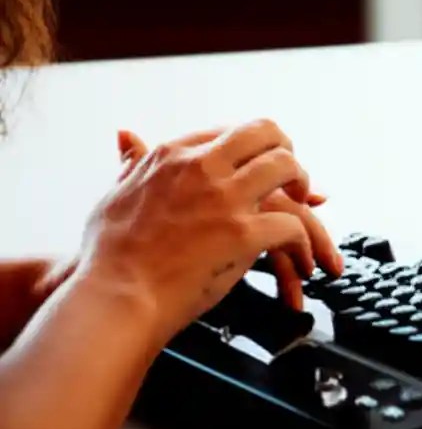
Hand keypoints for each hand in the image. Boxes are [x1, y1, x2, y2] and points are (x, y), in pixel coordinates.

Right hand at [78, 119, 338, 338]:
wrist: (116, 297)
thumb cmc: (108, 256)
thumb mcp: (113, 195)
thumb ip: (130, 164)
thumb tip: (125, 136)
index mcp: (171, 154)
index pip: (227, 132)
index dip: (252, 149)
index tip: (261, 166)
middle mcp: (201, 167)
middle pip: (264, 133)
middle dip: (287, 151)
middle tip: (293, 179)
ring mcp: (223, 198)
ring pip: (286, 167)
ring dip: (304, 187)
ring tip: (307, 209)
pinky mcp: (241, 233)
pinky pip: (292, 224)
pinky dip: (305, 243)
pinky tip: (303, 259)